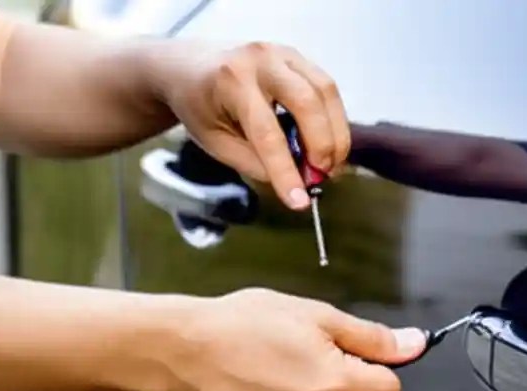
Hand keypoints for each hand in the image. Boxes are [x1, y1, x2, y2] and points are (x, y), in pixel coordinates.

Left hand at [153, 40, 350, 209]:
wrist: (190, 66)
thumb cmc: (200, 107)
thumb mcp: (216, 143)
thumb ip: (254, 162)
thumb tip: (296, 181)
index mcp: (231, 82)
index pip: (266, 133)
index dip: (286, 171)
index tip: (299, 202)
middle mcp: (260, 59)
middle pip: (307, 102)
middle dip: (322, 145)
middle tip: (322, 176)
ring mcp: (283, 52)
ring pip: (326, 91)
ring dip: (336, 133)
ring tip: (329, 164)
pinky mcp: (297, 56)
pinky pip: (326, 88)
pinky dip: (333, 119)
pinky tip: (327, 142)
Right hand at [162, 289, 425, 390]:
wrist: (177, 351)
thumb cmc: (242, 323)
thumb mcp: (313, 315)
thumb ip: (370, 338)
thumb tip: (417, 346)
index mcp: (334, 384)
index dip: (377, 370)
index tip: (354, 354)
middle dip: (331, 378)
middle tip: (291, 348)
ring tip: (263, 365)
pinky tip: (247, 385)